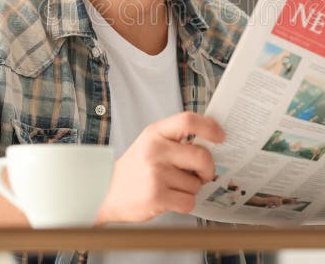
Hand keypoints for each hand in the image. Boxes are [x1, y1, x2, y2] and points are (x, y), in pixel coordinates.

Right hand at [94, 111, 223, 223]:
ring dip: (190, 189)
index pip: (188, 121)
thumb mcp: (149, 144)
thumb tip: (211, 144)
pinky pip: (188, 201)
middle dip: (208, 169)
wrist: (104, 193)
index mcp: (155, 133)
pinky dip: (184, 204)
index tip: (221, 136)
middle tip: (203, 175)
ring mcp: (156, 173)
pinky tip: (170, 199)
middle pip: (201, 156)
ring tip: (172, 187)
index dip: (210, 127)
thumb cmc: (133, 170)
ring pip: (196, 183)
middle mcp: (155, 150)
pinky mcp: (156, 196)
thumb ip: (175, 140)